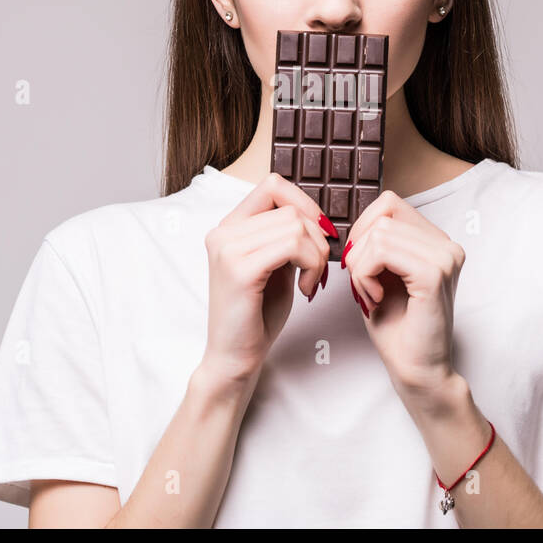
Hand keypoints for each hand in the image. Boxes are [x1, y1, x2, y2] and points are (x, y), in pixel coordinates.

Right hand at [202, 172, 333, 382]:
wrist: (235, 357)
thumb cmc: (257, 314)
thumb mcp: (274, 264)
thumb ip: (285, 235)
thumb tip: (314, 214)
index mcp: (229, 226)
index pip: (272, 185)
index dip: (305, 203)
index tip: (320, 234)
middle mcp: (223, 232)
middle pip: (290, 208)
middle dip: (317, 238)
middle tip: (318, 270)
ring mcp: (227, 249)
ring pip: (295, 226)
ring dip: (316, 256)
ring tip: (312, 282)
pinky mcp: (239, 269)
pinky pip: (292, 246)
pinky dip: (311, 265)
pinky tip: (307, 288)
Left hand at [341, 190, 466, 394]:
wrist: (416, 370)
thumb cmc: (397, 327)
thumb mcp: (380, 274)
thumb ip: (375, 244)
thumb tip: (355, 224)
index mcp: (436, 241)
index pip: (389, 203)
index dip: (362, 228)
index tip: (359, 264)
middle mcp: (447, 244)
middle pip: (382, 215)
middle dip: (358, 249)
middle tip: (363, 284)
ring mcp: (445, 257)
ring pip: (378, 234)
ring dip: (360, 266)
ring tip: (370, 294)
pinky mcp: (434, 274)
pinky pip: (381, 252)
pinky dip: (365, 275)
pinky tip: (375, 299)